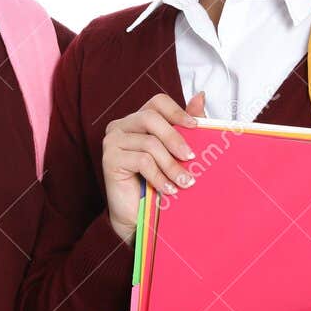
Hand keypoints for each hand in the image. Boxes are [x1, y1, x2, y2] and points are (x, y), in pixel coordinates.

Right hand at [102, 92, 204, 241]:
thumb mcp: (176, 152)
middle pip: (151, 119)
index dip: (177, 111)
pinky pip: (141, 161)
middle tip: (192, 158)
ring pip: (149, 143)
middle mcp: (122, 125)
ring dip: (171, 165)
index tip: (196, 127)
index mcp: (138, 120)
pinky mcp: (109, 159)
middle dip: (175, 139)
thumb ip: (186, 125)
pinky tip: (168, 189)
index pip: (157, 102)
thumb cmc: (157, 181)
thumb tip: (200, 96)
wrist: (138, 214)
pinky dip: (159, 176)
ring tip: (185, 182)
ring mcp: (113, 140)